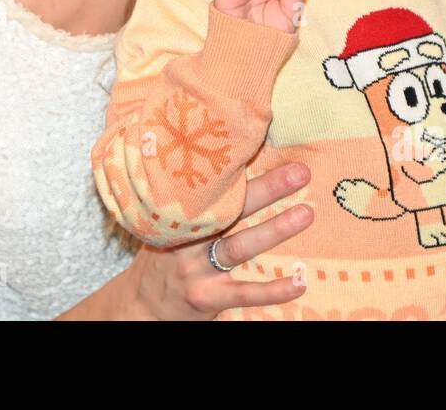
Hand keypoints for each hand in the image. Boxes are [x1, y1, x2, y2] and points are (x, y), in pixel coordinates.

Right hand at [116, 163, 314, 319]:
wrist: (139, 307)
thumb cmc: (164, 260)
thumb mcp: (171, 226)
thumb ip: (198, 205)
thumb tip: (236, 170)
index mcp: (182, 213)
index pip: (213, 184)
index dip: (238, 164)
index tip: (263, 138)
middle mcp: (187, 237)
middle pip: (231, 208)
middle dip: (267, 188)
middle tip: (300, 172)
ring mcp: (195, 268)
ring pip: (239, 246)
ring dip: (275, 229)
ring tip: (306, 213)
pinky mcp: (205, 297)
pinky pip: (244, 293)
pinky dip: (273, 289)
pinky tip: (299, 282)